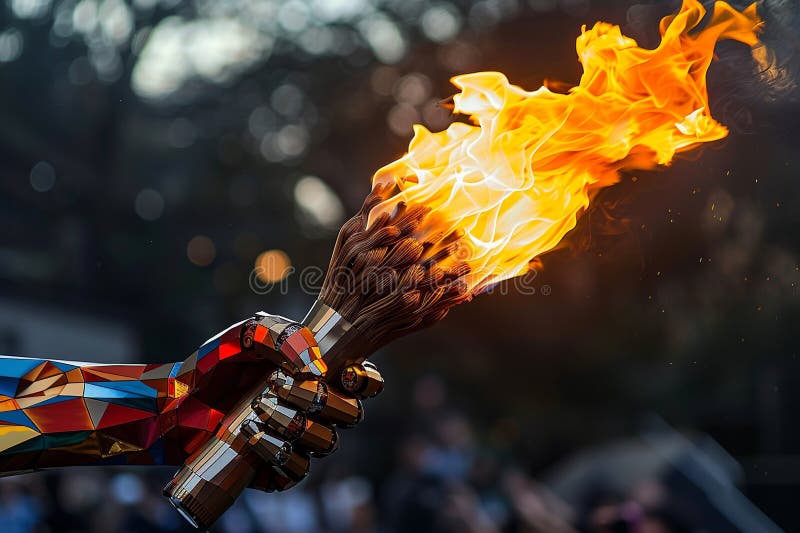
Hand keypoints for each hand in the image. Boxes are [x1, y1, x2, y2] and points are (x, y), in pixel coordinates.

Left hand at [169, 312, 382, 495]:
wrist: (175, 402)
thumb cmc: (215, 364)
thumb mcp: (248, 334)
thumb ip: (282, 335)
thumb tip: (315, 366)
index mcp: (320, 375)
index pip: (366, 382)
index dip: (366, 380)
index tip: (342, 372)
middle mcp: (317, 410)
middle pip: (351, 415)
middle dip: (318, 400)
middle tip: (277, 385)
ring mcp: (300, 441)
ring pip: (327, 443)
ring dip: (293, 423)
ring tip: (257, 408)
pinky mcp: (279, 469)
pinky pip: (298, 470)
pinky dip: (278, 451)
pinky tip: (251, 434)